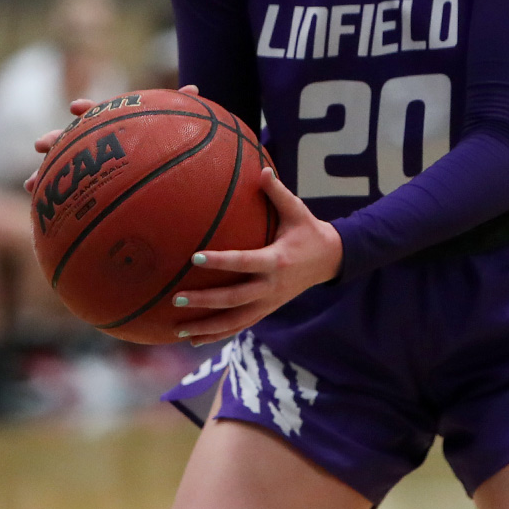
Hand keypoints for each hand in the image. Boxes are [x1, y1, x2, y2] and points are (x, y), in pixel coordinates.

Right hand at [23, 84, 199, 191]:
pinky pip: (69, 199)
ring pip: (62, 170)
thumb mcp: (174, 128)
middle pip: (70, 140)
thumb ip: (182, 109)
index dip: (87, 110)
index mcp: (113, 126)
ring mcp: (89, 168)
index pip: (96, 113)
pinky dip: (56, 207)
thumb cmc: (166, 145)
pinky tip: (43, 219)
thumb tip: (195, 88)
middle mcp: (96, 145)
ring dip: (45, 176)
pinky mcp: (88, 191)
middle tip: (39, 144)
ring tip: (30, 185)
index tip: (76, 107)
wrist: (162, 176)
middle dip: (54, 141)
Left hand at [170, 168, 341, 345]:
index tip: (195, 257)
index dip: (220, 261)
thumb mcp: (297, 210)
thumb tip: (261, 169)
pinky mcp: (267, 310)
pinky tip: (193, 339)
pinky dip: (217, 334)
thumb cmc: (308, 230)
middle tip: (177, 297)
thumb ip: (277, 192)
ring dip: (206, 326)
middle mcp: (272, 287)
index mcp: (277, 261)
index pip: (244, 262)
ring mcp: (269, 303)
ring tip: (178, 328)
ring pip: (234, 320)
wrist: (330, 260)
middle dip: (206, 300)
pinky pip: (239, 326)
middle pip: (234, 299)